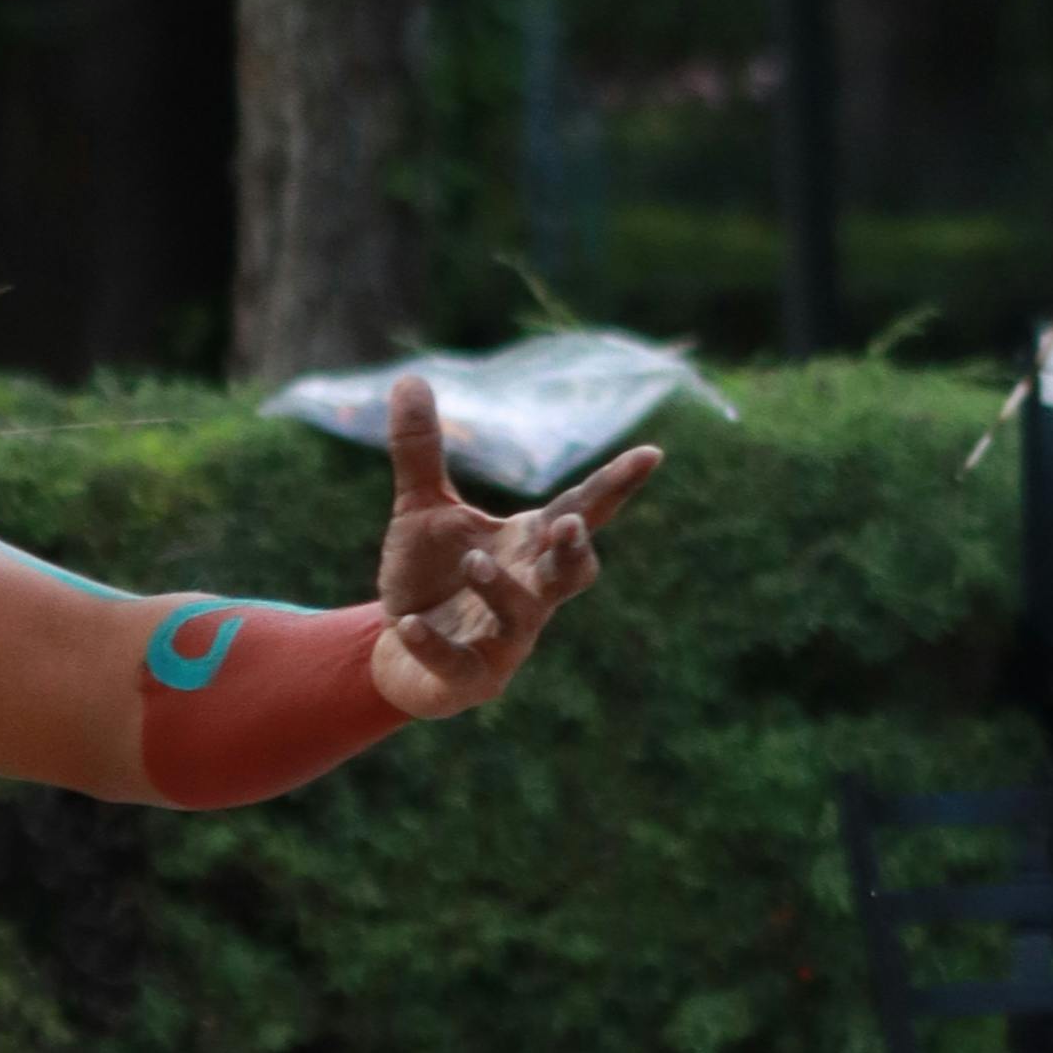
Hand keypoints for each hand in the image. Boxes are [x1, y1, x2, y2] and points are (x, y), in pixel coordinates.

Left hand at [366, 371, 657, 719]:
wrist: (401, 653)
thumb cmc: (430, 578)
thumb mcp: (422, 509)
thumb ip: (421, 451)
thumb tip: (409, 377)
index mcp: (527, 546)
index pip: (580, 510)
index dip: (615, 486)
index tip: (651, 454)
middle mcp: (530, 591)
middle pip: (573, 572)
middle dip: (575, 550)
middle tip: (568, 524)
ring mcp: (503, 637)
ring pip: (523, 616)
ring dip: (501, 588)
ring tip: (474, 563)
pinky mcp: (467, 675)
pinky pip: (458, 662)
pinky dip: (435, 643)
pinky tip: (408, 625)